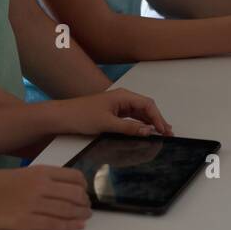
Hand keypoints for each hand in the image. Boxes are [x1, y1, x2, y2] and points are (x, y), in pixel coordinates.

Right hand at [0, 165, 91, 229]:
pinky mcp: (25, 222)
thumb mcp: (18, 173)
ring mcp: (33, 205)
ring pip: (67, 210)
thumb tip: (60, 187)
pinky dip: (69, 226)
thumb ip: (40, 178)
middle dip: (85, 202)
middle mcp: (39, 186)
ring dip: (81, 214)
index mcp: (38, 171)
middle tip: (88, 206)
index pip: (73, 176)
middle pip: (75, 194)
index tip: (85, 190)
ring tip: (86, 216)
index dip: (83, 185)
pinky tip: (77, 226)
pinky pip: (53, 225)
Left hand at [53, 88, 172, 137]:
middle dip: (157, 120)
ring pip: (140, 113)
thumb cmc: (81, 115)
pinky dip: (140, 124)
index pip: (147, 105)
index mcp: (123, 96)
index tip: (164, 131)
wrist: (62, 116)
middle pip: (146, 108)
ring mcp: (118, 106)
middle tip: (168, 133)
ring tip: (161, 133)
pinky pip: (131, 117)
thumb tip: (148, 131)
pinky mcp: (113, 113)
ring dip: (150, 122)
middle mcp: (122, 98)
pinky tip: (145, 131)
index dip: (158, 118)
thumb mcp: (107, 124)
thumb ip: (129, 128)